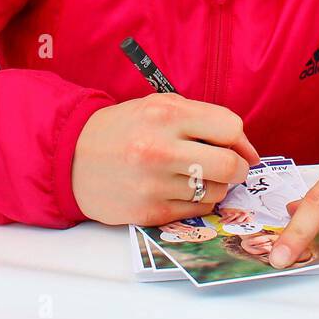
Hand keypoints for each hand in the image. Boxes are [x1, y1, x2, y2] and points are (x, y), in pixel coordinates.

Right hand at [71, 92, 259, 225]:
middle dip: (238, 168)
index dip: (240, 140)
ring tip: (194, 177)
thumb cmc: (124, 129)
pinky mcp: (149, 211)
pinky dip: (196, 202)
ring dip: (214, 186)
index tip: (236, 147)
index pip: (230, 128)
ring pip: (216, 192)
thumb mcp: (158, 106)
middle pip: (230, 165)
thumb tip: (246, 149)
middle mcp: (160, 148)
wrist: (72, 158)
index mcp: (165, 114)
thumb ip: (203, 119)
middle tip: (229, 167)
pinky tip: (179, 190)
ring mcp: (153, 183)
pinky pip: (197, 211)